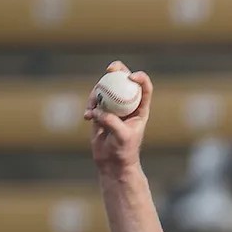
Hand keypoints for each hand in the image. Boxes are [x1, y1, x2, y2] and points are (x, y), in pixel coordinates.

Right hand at [85, 62, 152, 176]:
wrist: (112, 162)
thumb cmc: (124, 151)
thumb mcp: (122, 137)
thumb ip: (112, 122)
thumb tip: (99, 111)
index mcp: (140, 109)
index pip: (144, 89)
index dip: (141, 78)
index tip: (131, 76)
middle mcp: (127, 105)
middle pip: (124, 82)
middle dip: (118, 71)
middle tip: (110, 68)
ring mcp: (113, 108)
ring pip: (106, 90)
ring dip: (97, 92)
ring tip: (93, 106)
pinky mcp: (100, 113)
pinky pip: (94, 103)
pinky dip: (89, 106)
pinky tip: (87, 116)